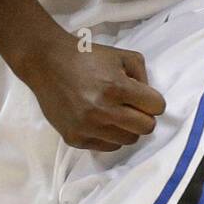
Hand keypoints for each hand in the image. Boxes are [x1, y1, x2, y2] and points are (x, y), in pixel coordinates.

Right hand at [24, 35, 166, 151]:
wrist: (47, 64)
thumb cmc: (87, 57)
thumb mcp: (123, 56)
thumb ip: (143, 77)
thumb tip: (149, 100)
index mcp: (117, 87)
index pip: (157, 107)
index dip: (154, 101)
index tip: (144, 97)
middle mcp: (103, 111)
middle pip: (146, 128)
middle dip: (144, 116)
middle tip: (132, 107)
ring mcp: (87, 127)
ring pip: (128, 140)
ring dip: (127, 128)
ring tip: (115, 113)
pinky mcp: (75, 139)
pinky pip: (108, 147)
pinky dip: (109, 136)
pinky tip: (100, 121)